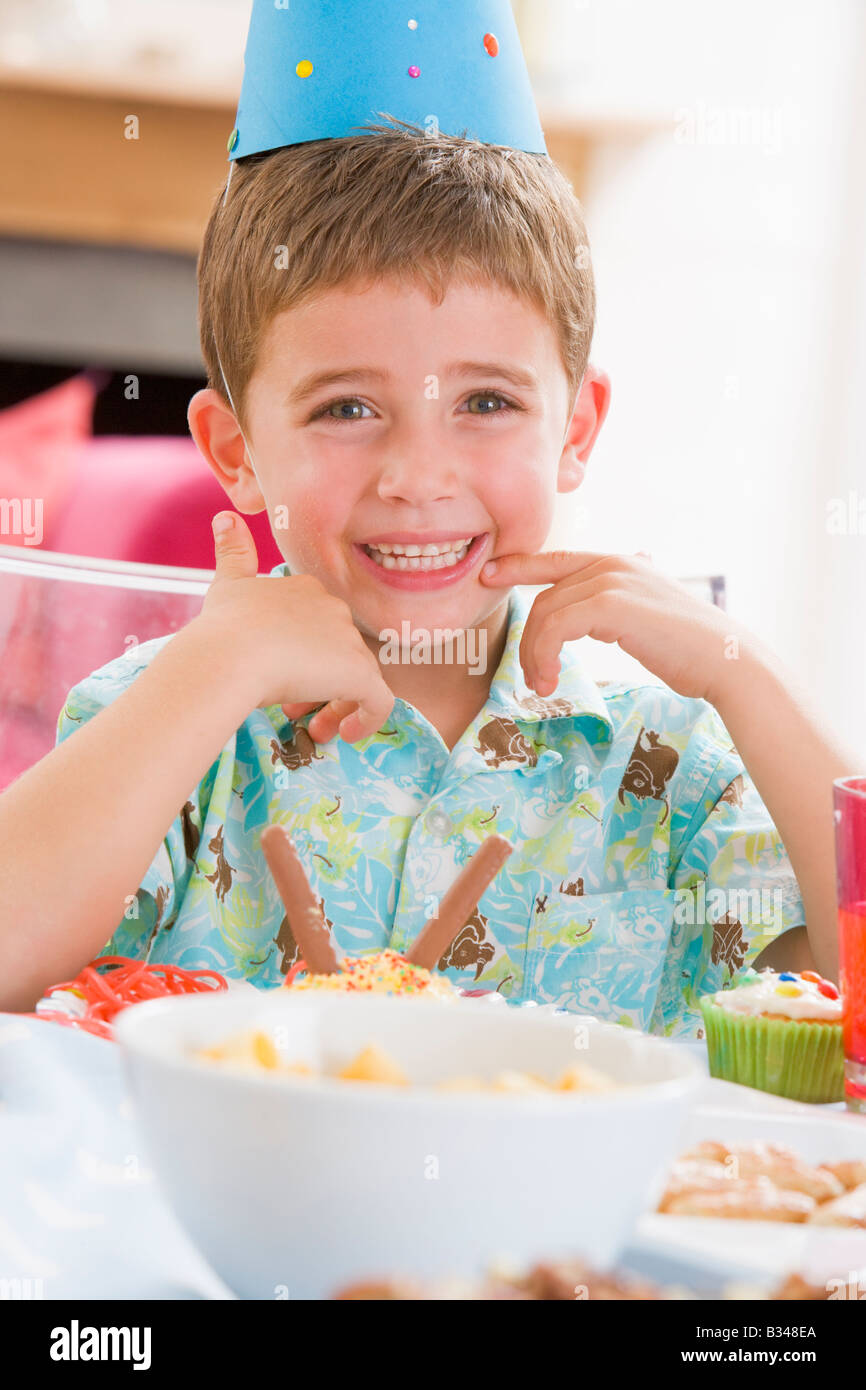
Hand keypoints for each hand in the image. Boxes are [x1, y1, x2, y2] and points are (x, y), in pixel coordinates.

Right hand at [196, 512, 393, 742]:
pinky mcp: (360, 674)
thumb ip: (232, 552)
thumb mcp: (227, 583)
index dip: (303, 654)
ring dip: (337, 705)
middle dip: (319, 682)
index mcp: (308, 589)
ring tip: (316, 729)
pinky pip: (379, 702)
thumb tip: (224, 516)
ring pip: (357, 678)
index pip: (318, 625)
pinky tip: (344, 735)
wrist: (230, 653)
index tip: (282, 678)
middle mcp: (335, 610)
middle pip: (338, 652)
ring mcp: (350, 642)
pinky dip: (367, 719)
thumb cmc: (223, 624)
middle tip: (293, 708)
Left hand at [480, 549, 753, 705]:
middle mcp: (614, 564)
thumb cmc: (691, 650)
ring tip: (543, 685)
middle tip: (533, 678)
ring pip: (545, 613)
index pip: (557, 558)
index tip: (489, 575)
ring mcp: (612, 580)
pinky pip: (556, 626)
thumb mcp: (651, 616)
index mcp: (621, 564)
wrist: (726, 660)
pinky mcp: (611, 603)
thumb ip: (625, 604)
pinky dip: (544, 654)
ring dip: (535, 654)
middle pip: (545, 596)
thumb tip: (615, 601)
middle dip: (528, 639)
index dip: (519, 565)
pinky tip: (552, 678)